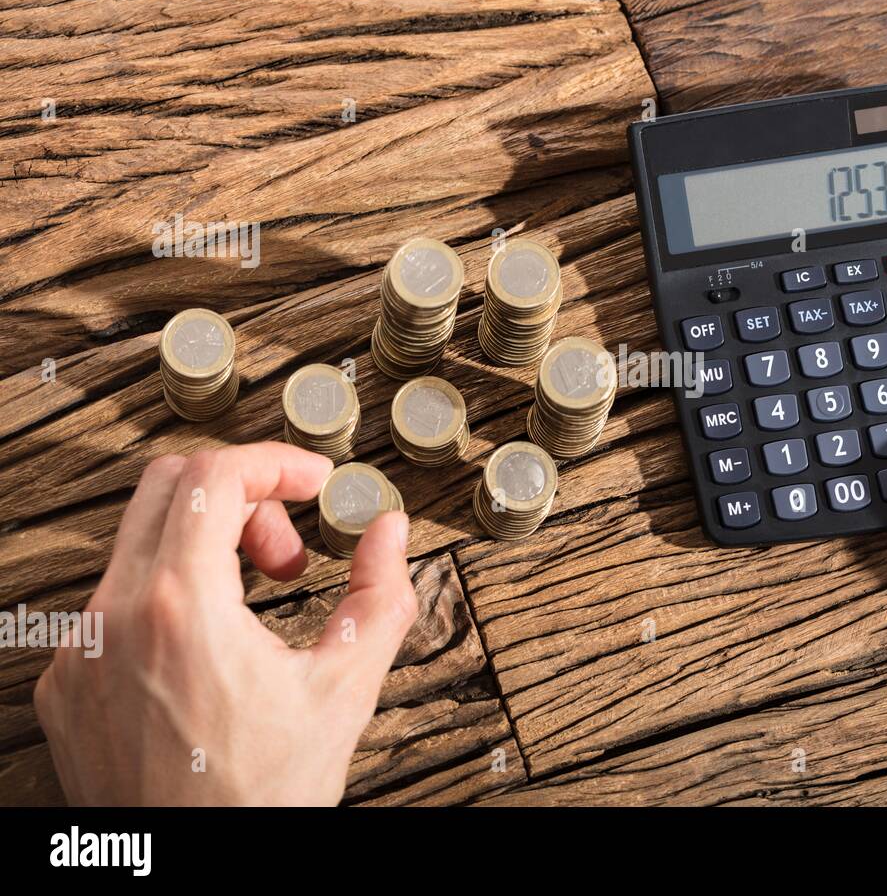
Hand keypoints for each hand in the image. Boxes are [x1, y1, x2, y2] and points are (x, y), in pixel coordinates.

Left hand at [33, 443, 416, 804]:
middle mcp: (111, 619)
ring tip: (256, 605)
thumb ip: (379, 597)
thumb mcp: (342, 692)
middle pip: (167, 487)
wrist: (193, 878)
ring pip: (138, 543)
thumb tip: (389, 531)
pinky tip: (211, 650)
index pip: (213, 476)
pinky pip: (113, 600)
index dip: (275, 463)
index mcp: (179, 609)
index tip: (314, 481)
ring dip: (206, 546)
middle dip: (242, 497)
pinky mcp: (66, 683)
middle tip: (287, 550)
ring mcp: (79, 651)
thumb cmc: (260, 799)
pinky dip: (170, 594)